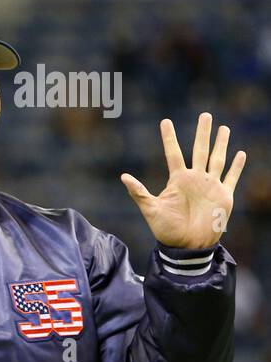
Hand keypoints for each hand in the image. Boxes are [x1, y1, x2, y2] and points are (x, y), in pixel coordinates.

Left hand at [120, 113, 245, 248]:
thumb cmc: (167, 230)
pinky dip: (236, 166)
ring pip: (217, 159)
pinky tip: (239, 153)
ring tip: (224, 128)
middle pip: (200, 150)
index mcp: (177, 180)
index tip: (165, 121)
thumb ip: (139, 193)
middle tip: (205, 115)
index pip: (173, 153)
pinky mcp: (223, 196)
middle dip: (203, 133)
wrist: (187, 246)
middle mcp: (195, 179)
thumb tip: (123, 176)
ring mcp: (210, 186)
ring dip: (221, 144)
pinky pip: (231, 177)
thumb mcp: (151, 210)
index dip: (169, 138)